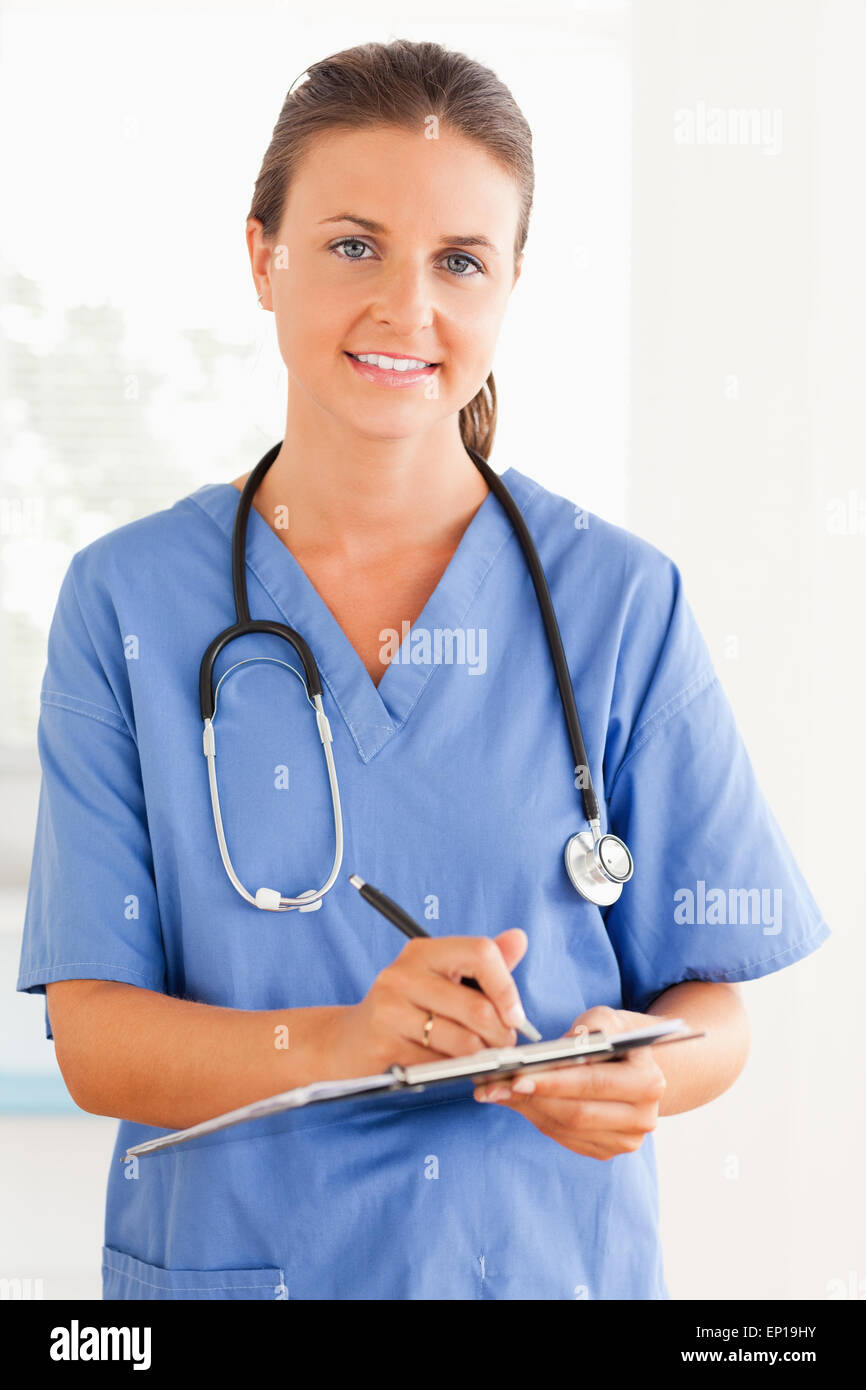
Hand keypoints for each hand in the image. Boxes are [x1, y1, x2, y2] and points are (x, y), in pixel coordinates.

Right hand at [323, 930, 529, 1077]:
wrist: (349, 1041)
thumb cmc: (407, 1009)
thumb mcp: (443, 978)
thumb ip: (484, 964)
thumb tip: (519, 938)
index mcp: (424, 951)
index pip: (480, 953)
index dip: (507, 986)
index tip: (516, 1015)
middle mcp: (404, 974)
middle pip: (476, 1006)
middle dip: (501, 1034)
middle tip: (505, 1045)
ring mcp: (391, 1009)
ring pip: (463, 1042)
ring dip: (482, 1058)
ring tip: (481, 1058)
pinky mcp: (385, 1043)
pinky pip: (440, 1065)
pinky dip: (454, 1072)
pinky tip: (449, 1067)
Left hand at [473, 1004, 666, 1158]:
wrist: (637, 1066)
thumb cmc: (614, 1037)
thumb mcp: (606, 1019)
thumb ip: (588, 1027)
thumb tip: (556, 1050)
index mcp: (649, 1081)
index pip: (594, 1084)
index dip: (554, 1082)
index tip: (517, 1076)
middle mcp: (643, 1117)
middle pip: (577, 1113)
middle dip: (532, 1098)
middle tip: (493, 1085)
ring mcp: (625, 1140)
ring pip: (565, 1128)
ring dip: (526, 1109)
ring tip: (493, 1091)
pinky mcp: (606, 1150)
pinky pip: (564, 1137)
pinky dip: (536, 1117)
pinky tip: (513, 1100)